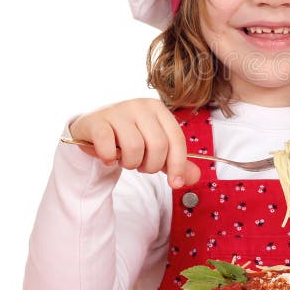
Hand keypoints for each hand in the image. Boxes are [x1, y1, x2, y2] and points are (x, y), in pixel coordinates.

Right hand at [69, 98, 200, 189]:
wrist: (94, 129)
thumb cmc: (129, 138)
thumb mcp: (154, 148)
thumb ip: (175, 162)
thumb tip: (195, 177)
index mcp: (158, 109)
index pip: (176, 139)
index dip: (178, 165)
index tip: (175, 183)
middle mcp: (140, 106)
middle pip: (158, 145)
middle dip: (151, 165)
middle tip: (141, 166)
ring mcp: (118, 111)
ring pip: (134, 147)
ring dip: (131, 163)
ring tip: (125, 160)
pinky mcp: (97, 121)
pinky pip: (108, 146)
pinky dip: (109, 158)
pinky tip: (108, 158)